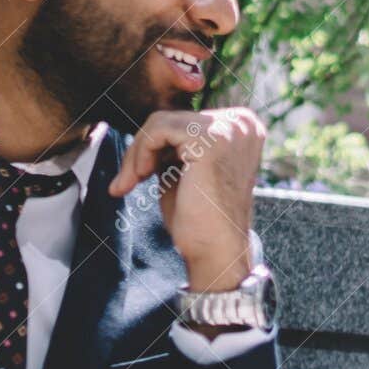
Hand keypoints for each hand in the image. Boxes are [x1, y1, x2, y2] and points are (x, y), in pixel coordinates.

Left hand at [108, 107, 264, 291]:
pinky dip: (140, 153)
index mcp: (243, 127)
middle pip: (173, 117)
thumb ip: (174, 143)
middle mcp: (241, 123)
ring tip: (130, 182)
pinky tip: (141, 177)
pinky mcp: (210, 138)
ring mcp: (229, 128)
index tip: (139, 173)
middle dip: (142, 150)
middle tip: (126, 182)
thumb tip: (143, 125)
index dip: (156, 145)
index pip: (185, 118)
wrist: (215, 251)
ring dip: (137, 153)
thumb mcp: (186, 168)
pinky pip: (158, 128)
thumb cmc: (201, 217)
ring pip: (160, 121)